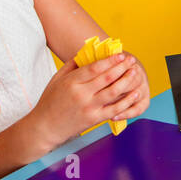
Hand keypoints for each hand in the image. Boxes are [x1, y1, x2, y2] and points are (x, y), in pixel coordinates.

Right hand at [26, 53, 142, 152]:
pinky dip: (127, 101)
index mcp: (71, 82)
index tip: (120, 54)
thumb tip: (86, 52)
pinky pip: (115, 109)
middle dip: (122, 67)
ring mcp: (89, 107)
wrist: (45, 128)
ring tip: (135, 73)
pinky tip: (135, 94)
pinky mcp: (94, 119)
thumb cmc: (50, 102)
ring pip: (113, 92)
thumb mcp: (56, 79)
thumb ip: (72, 65)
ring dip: (126, 81)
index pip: (95, 67)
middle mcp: (81, 94)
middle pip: (107, 77)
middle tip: (131, 60)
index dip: (110, 60)